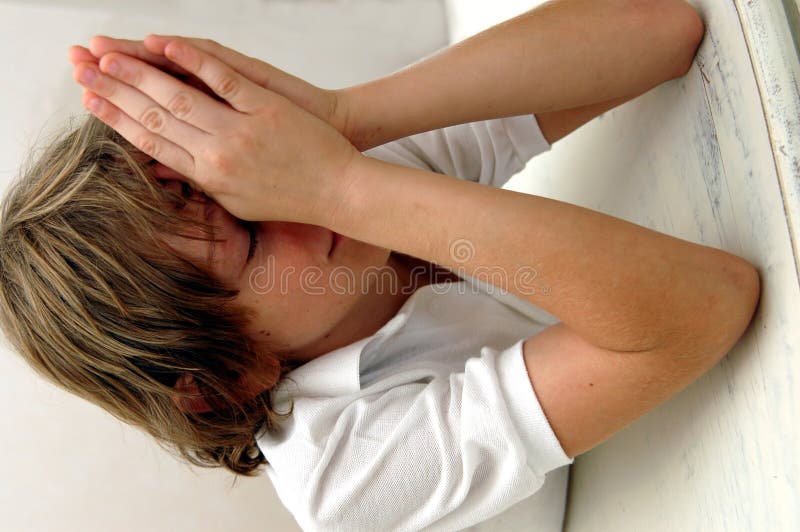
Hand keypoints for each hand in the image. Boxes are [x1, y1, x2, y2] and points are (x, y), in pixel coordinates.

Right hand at [72, 38, 361, 224]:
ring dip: (139, 71)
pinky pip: (223, 79)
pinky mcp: (265, 107)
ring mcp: (241, 128)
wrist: (338, 189)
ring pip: (180, 96)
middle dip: (114, 90)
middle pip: (155, 116)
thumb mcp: (239, 201)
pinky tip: (163, 43)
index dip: (116, 120)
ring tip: (105, 53)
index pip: (151, 143)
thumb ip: (200, 181)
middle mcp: (218, 154)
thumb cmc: (288, 196)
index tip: (88, 101)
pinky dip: (192, 60)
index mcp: (208, 177)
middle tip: (80, 69)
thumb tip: (160, 170)